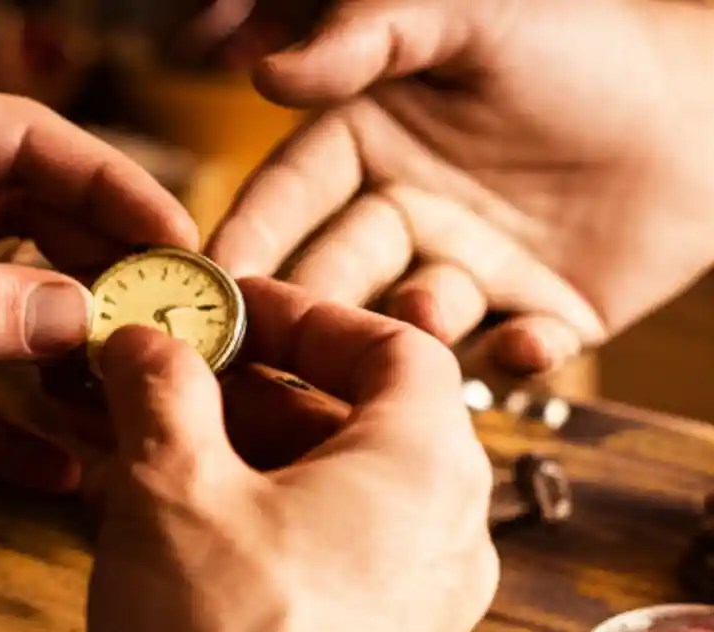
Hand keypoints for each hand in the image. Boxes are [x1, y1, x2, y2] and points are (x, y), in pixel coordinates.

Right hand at [88, 278, 497, 631]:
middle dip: (250, 385)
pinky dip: (254, 509)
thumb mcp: (172, 489)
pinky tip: (172, 512)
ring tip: (148, 438)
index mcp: (423, 468)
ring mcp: (414, 594)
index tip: (229, 309)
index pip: (392, 344)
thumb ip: (160, 390)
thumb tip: (144, 340)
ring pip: (329, 482)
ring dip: (239, 447)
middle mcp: (442, 529)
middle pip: (355, 413)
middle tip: (169, 371)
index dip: (304, 313)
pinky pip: (322, 544)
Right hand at [208, 0, 713, 375]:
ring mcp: (465, 271)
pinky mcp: (532, 318)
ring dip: (414, 324)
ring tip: (434, 307)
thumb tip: (268, 77)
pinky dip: (512, 355)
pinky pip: (505, 351)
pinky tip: (525, 339)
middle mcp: (405, 215)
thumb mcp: (469, 15)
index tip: (211, 272)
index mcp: (371, 144)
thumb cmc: (589, 45)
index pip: (290, 193)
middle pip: (335, 269)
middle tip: (272, 339)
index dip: (250, 230)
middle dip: (305, 303)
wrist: (713, 103)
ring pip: (410, 319)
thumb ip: (369, 34)